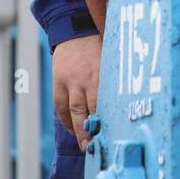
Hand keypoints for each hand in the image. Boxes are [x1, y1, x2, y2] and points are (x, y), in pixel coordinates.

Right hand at [53, 33, 101, 151]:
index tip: (109, 137)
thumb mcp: (109, 59)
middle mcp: (82, 80)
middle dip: (87, 133)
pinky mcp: (57, 83)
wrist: (75, 30)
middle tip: (92, 148)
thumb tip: (122, 104)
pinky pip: (60, 107)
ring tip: (83, 145)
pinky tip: (72, 128)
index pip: (101, 104)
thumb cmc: (99, 46)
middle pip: (83, 113)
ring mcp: (67, 82)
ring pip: (71, 112)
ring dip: (76, 131)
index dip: (103, 123)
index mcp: (98, 74)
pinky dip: (66, 120)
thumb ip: (112, 80)